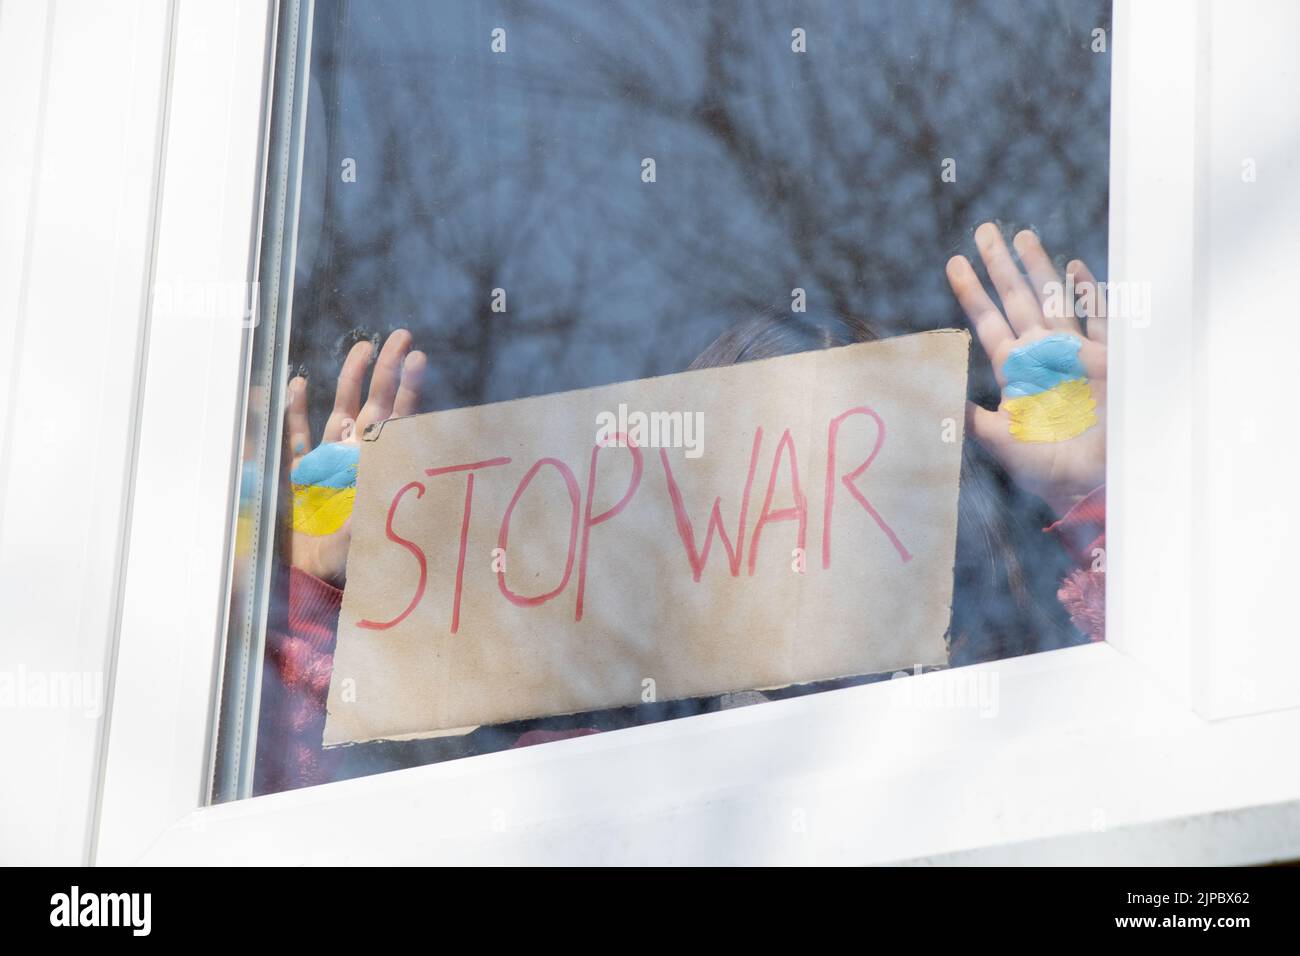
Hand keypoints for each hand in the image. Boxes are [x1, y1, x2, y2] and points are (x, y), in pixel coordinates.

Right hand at [285, 329, 425, 585]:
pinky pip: (294, 434)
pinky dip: (294, 410)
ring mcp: (327, 460)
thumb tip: (386, 485)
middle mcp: (356, 457)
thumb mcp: (365, 535)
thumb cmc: (343, 560)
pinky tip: (298, 384)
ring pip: (340, 409)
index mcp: (377, 468)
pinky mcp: (296, 470)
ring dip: (351, 379)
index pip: (397, 421)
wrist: (308, 576)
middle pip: (374, 404)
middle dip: (386, 370)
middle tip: (401, 336)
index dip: (407, 390)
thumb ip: (371, 510)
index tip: (418, 359)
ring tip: (364, 347)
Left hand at [946, 223, 1106, 516]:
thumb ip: (967, 414)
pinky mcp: (1107, 359)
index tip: (954, 263)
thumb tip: (931, 395)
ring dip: (1039, 266)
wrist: (1087, 483)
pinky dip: (1088, 292)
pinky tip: (1076, 266)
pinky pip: (1098, 317)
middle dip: (1001, 265)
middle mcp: (1042, 353)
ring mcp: (1074, 352)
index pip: (988, 321)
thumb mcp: (996, 437)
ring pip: (1054, 297)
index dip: (971, 292)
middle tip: (984, 230)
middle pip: (1018, 298)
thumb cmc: (1042, 466)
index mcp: (1015, 368)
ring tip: (1021, 236)